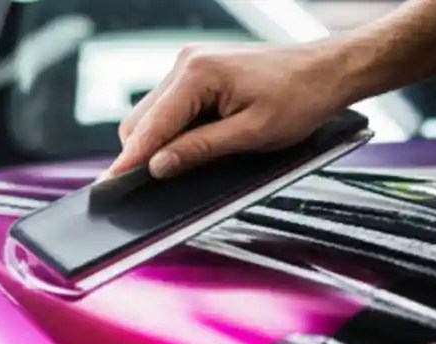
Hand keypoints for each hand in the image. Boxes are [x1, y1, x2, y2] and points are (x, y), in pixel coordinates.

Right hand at [103, 41, 351, 179]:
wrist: (326, 70)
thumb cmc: (298, 98)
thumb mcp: (251, 134)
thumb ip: (199, 150)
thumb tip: (158, 167)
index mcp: (197, 73)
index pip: (150, 126)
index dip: (130, 161)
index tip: (109, 186)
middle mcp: (186, 63)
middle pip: (141, 121)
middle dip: (144, 154)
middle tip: (150, 188)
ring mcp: (189, 65)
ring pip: (152, 115)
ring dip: (160, 143)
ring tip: (183, 165)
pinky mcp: (197, 72)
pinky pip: (170, 107)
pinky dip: (173, 131)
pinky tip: (193, 145)